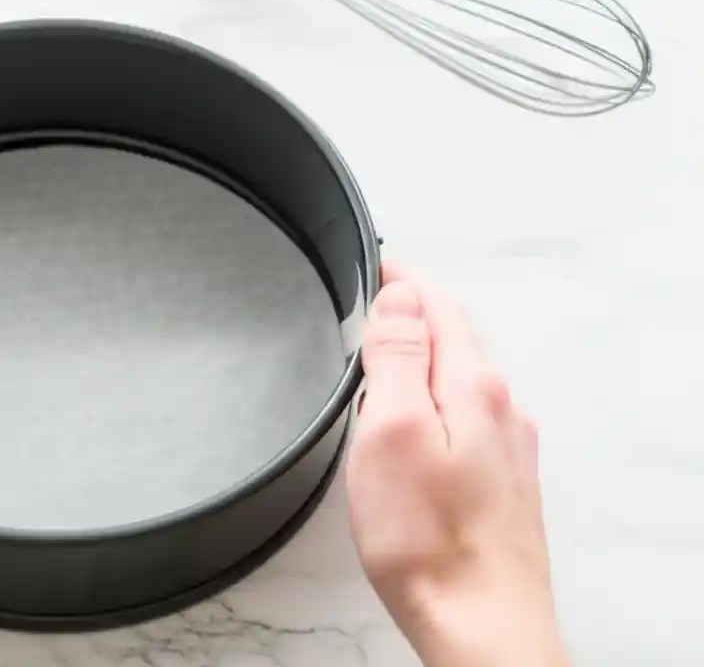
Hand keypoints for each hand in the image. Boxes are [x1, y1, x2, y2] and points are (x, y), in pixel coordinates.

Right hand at [348, 263, 565, 666]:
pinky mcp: (504, 485)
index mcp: (472, 387)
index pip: (439, 307)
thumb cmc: (429, 541)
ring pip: (466, 378)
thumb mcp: (392, 431)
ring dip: (430, 353)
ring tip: (392, 347)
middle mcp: (503, 411)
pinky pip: (472, 416)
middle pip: (458, 339)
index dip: (404, 280)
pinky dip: (442, 395)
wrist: (483, 624)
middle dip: (418, 311)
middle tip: (379, 296)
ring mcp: (509, 450)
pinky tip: (422, 417)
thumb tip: (400, 298)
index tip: (376, 262)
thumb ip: (396, 358)